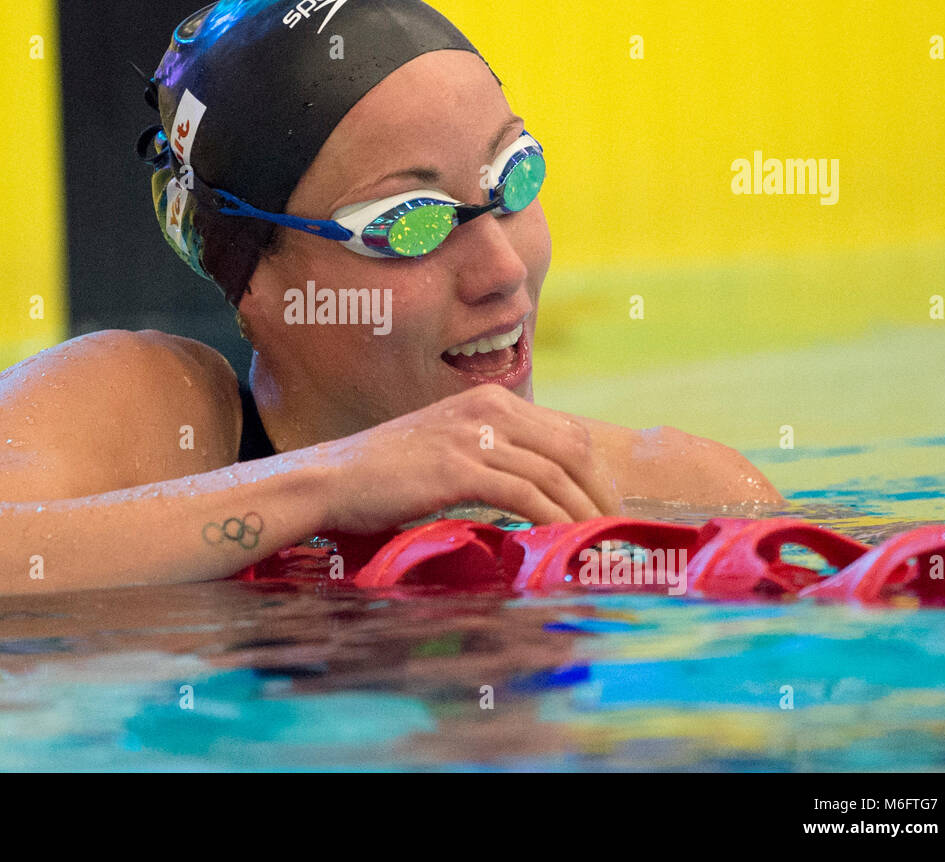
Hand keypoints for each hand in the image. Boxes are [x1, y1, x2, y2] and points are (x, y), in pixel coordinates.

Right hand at [315, 383, 620, 535]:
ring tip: (595, 544)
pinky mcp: (459, 467)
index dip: (596, 472)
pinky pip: (525, 493)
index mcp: (490, 401)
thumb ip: (491, 453)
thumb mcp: (448, 446)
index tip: (605, 507)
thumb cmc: (387, 473)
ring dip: (582, 513)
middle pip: (572, 449)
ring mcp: (473, 435)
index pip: (567, 432)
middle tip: (613, 530)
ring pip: (554, 474)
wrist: (332, 478)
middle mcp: (488, 409)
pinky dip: (551, 519)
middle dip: (600, 492)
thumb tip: (539, 488)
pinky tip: (560, 540)